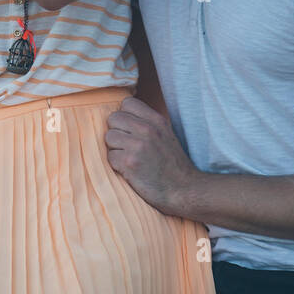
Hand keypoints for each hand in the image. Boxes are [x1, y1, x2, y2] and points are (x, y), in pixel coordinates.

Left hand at [105, 96, 198, 215]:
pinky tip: (130, 170)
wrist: (184, 190)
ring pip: (109, 137)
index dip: (125, 116)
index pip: (127, 103)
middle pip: (113, 118)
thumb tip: (122, 113)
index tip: (130, 129)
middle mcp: (147, 129)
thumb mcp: (165, 134)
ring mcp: (138, 145)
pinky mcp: (130, 163)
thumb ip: (147, 122)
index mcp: (157, 120)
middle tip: (128, 146)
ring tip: (129, 158)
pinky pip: (110, 157)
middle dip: (117, 132)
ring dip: (115, 149)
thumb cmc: (172, 164)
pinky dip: (117, 165)